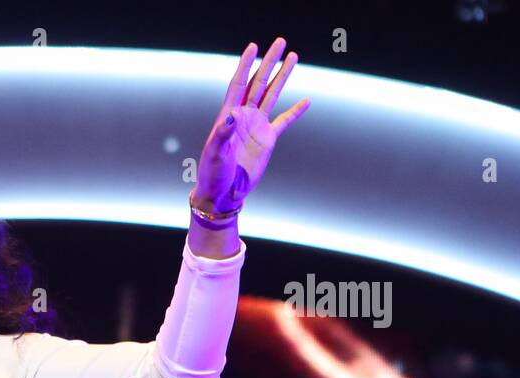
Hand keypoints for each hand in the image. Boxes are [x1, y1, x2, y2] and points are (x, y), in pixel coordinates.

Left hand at [194, 37, 309, 211]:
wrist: (223, 194)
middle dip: (269, 62)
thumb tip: (233, 114)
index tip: (253, 46)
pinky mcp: (267, 140)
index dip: (246, 65)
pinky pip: (284, 122)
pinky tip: (307, 101)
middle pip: (259, 82)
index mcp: (229, 116)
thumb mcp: (215, 153)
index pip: (239, 84)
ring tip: (294, 56)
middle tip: (281, 41)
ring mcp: (256, 126)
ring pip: (272, 95)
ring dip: (283, 76)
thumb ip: (223, 133)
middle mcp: (244, 117)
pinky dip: (296, 112)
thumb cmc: (212, 173)